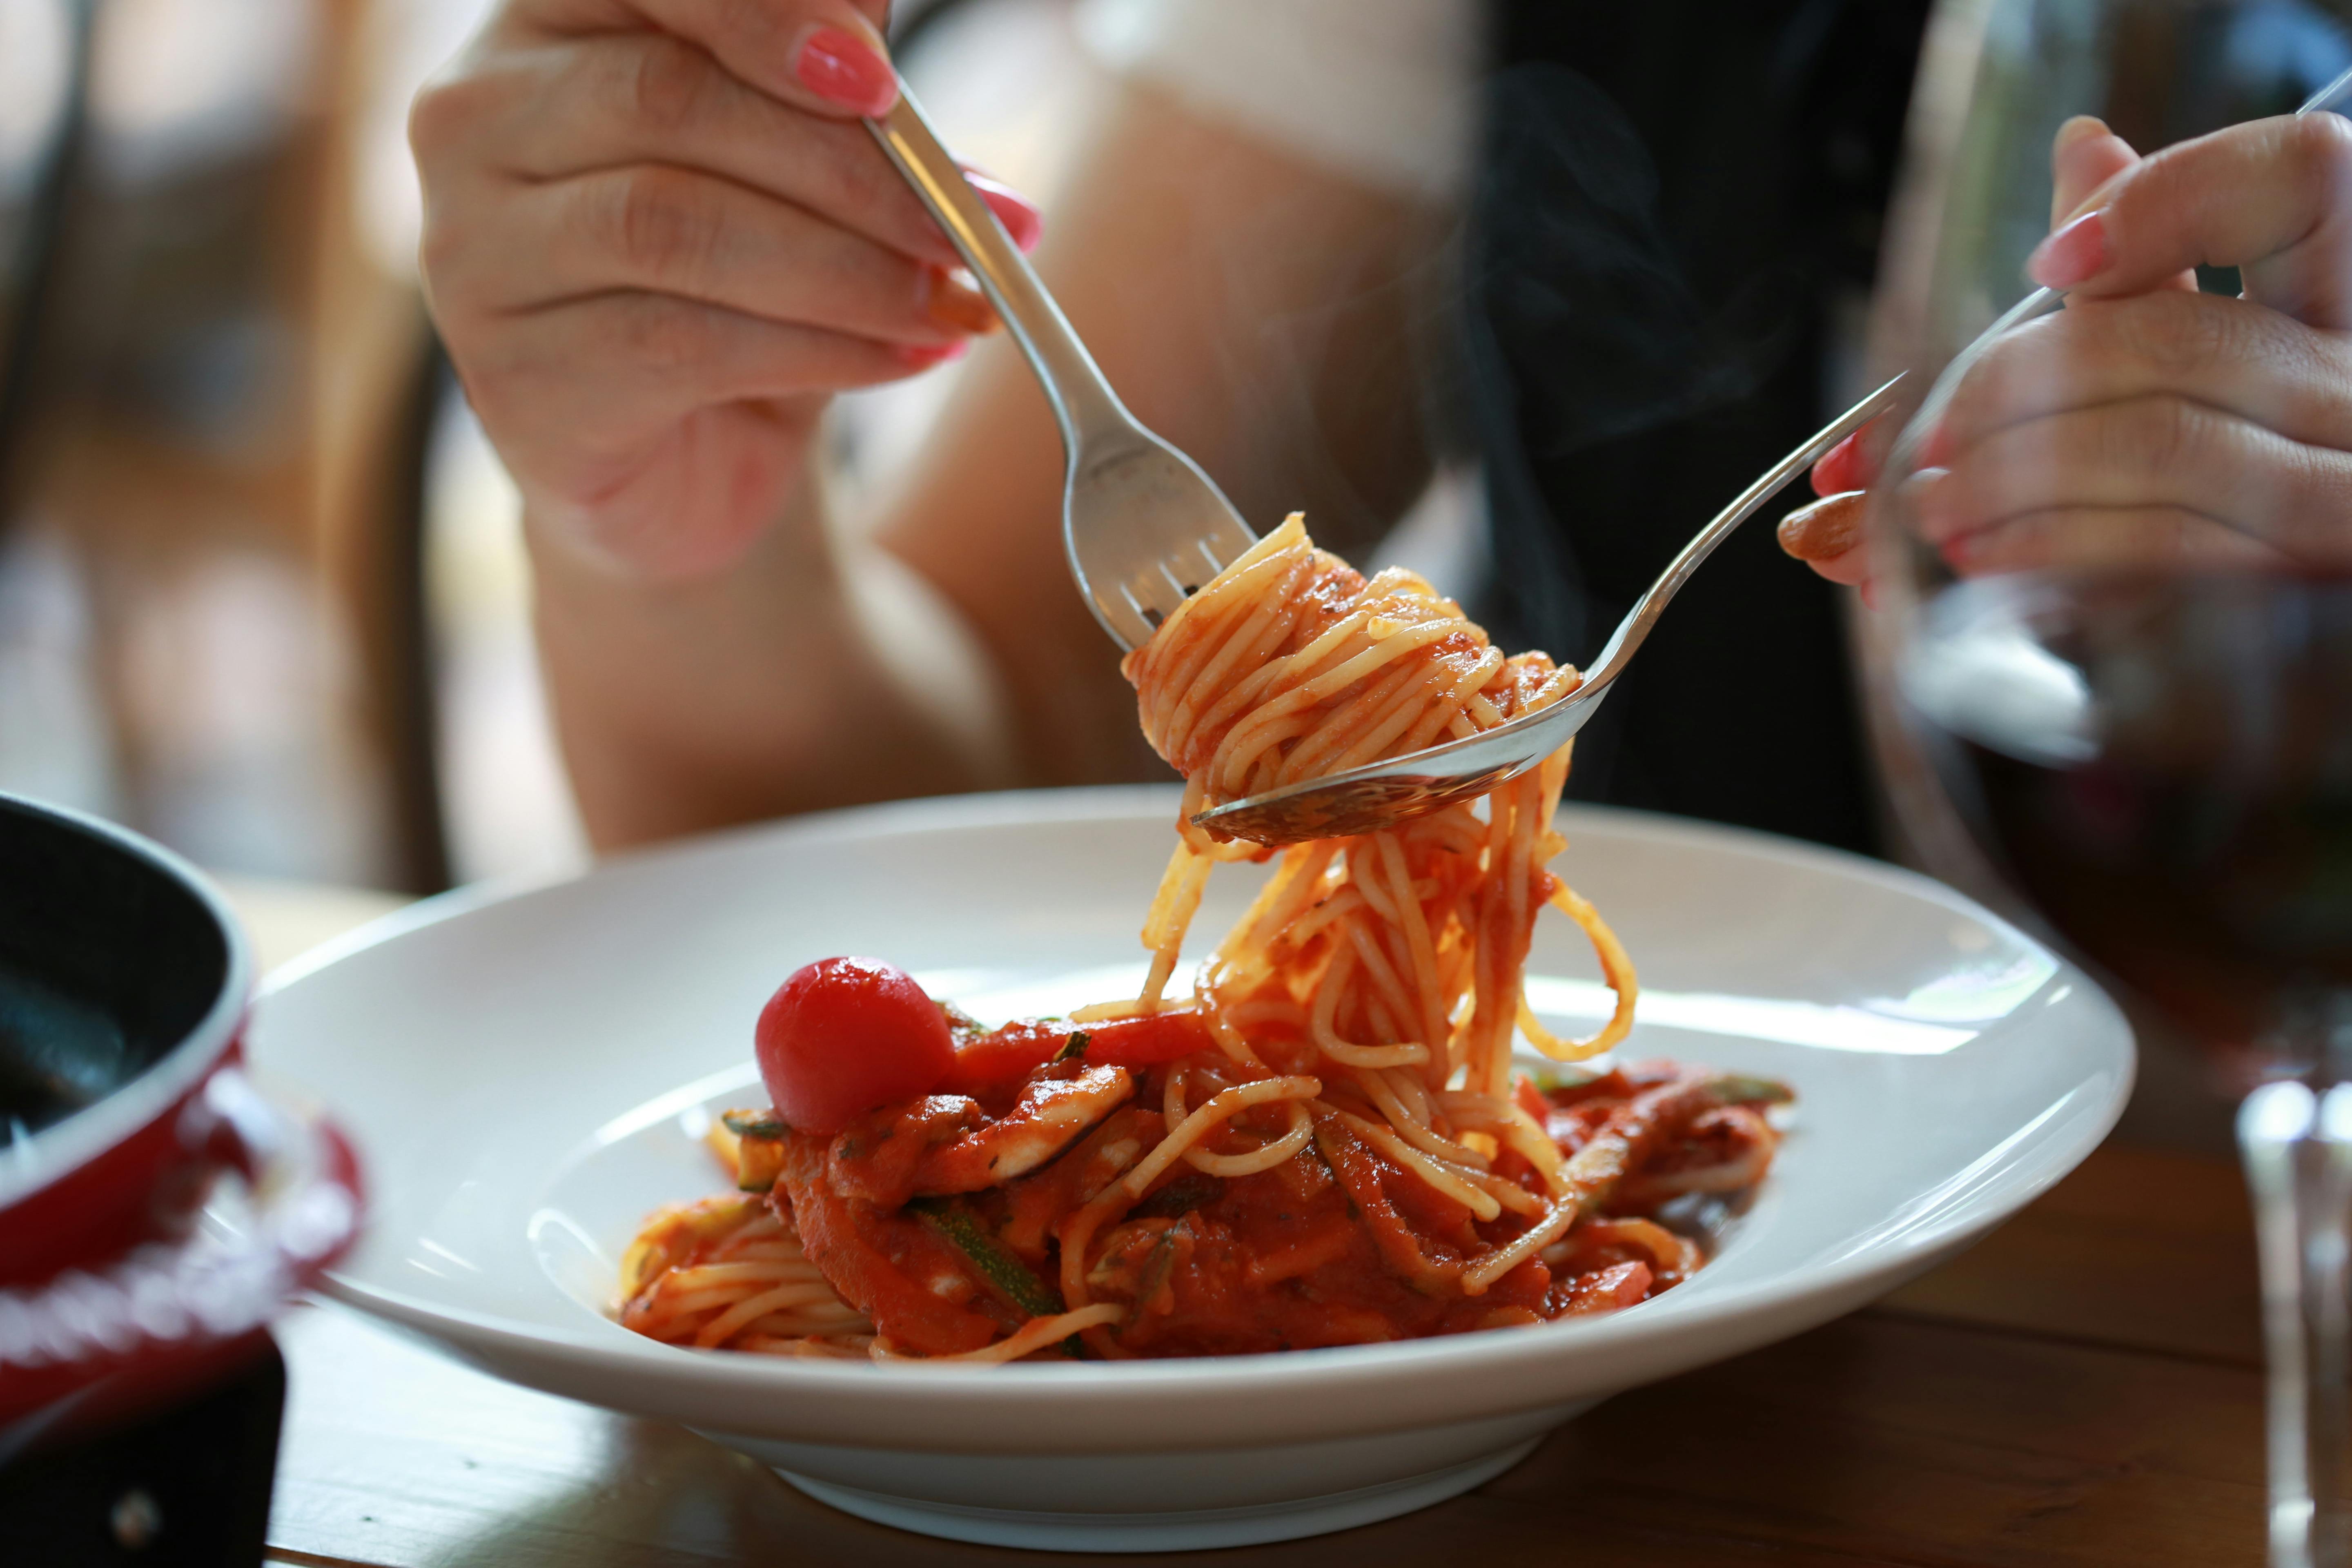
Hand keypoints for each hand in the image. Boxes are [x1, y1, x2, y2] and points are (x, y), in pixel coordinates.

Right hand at [411, 0, 1041, 579]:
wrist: (685, 461)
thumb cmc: (740, 286)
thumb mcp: (797, 170)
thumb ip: (836, 96)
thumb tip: (895, 53)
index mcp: (545, 26)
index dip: (765, 15)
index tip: (881, 80)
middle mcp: (478, 121)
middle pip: (671, 103)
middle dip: (852, 168)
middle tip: (977, 224)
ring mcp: (475, 253)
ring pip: (676, 227)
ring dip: (848, 268)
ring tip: (954, 302)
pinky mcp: (514, 379)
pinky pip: (682, 343)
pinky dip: (821, 350)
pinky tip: (906, 357)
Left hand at [1783, 111, 2351, 583]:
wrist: (2309, 635)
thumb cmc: (2255, 465)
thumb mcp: (2214, 349)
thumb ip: (2158, 253)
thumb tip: (2083, 145)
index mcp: (2347, 293)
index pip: (2300, 176)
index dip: (2165, 205)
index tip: (2048, 262)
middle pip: (2170, 336)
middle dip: (2012, 386)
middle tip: (1923, 438)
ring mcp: (2339, 489)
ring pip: (2160, 444)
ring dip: (2012, 477)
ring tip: (1929, 505)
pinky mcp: (2300, 585)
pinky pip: (2163, 550)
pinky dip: (2051, 550)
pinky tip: (1983, 559)